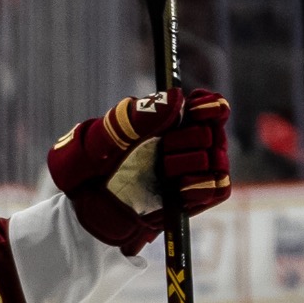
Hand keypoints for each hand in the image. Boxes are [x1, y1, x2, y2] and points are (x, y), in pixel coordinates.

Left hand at [47, 88, 231, 254]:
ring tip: (164, 170)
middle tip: (162, 148)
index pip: (211, 106)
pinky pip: (219, 188)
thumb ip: (139, 118)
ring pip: (217, 160)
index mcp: (171, 121)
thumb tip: (177, 98)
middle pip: (214, 133)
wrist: (85, 204)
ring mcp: (192, 171)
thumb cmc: (92, 164)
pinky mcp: (194, 198)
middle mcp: (187, 143)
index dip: (210, 106)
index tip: (195, 111)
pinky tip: (179, 188)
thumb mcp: (105, 137)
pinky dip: (201, 187)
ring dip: (191, 163)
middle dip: (189, 139)